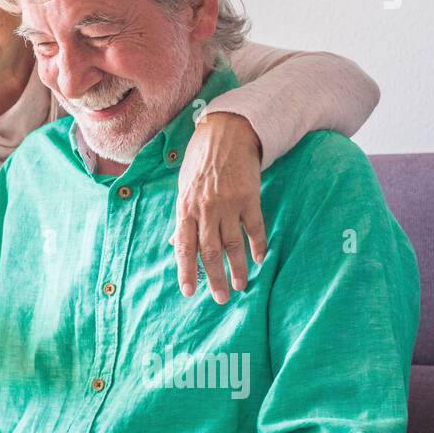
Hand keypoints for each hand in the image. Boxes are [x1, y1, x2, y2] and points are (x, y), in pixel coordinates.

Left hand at [171, 112, 267, 304]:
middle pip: (209, 251)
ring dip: (238, 268)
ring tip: (241, 286)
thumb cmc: (201, 162)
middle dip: (214, 278)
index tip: (189, 292)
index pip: (184, 247)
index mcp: (185, 209)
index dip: (186, 271)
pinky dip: (258, 245)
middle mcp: (204, 209)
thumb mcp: (183, 188)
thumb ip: (182, 219)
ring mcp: (227, 204)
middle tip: (221, 299)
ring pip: (232, 244)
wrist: (226, 133)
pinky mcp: (248, 197)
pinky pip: (254, 227)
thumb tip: (173, 244)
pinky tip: (260, 259)